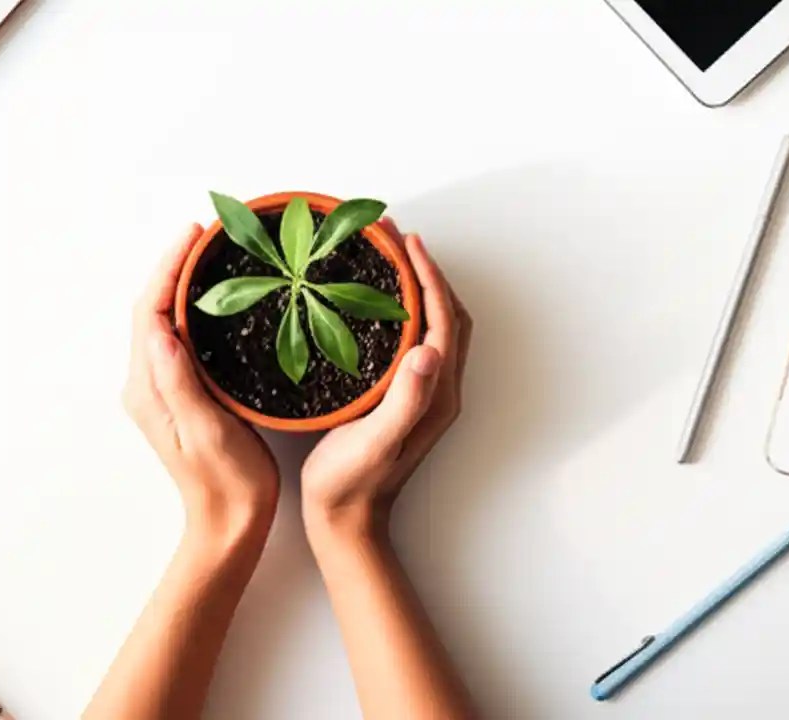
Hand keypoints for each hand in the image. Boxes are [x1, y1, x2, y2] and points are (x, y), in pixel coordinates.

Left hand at [123, 225, 280, 539]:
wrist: (230, 524)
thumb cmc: (226, 483)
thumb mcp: (205, 431)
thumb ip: (179, 382)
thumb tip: (160, 331)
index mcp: (149, 388)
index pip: (148, 312)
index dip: (168, 268)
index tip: (194, 236)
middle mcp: (148, 384)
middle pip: (151, 309)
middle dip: (174, 266)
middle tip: (207, 234)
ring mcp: (163, 389)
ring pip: (164, 320)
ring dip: (182, 284)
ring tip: (212, 254)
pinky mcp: (181, 394)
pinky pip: (180, 339)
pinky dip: (194, 309)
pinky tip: (219, 299)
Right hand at [302, 225, 471, 536]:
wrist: (344, 522)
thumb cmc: (351, 484)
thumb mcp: (375, 441)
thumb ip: (404, 399)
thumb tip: (429, 351)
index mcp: (436, 393)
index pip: (442, 319)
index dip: (428, 276)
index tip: (405, 241)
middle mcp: (437, 389)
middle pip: (444, 314)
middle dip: (425, 270)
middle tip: (392, 237)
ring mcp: (422, 393)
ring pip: (431, 325)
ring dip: (416, 286)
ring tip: (386, 256)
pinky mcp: (403, 398)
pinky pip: (413, 339)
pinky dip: (402, 310)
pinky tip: (372, 302)